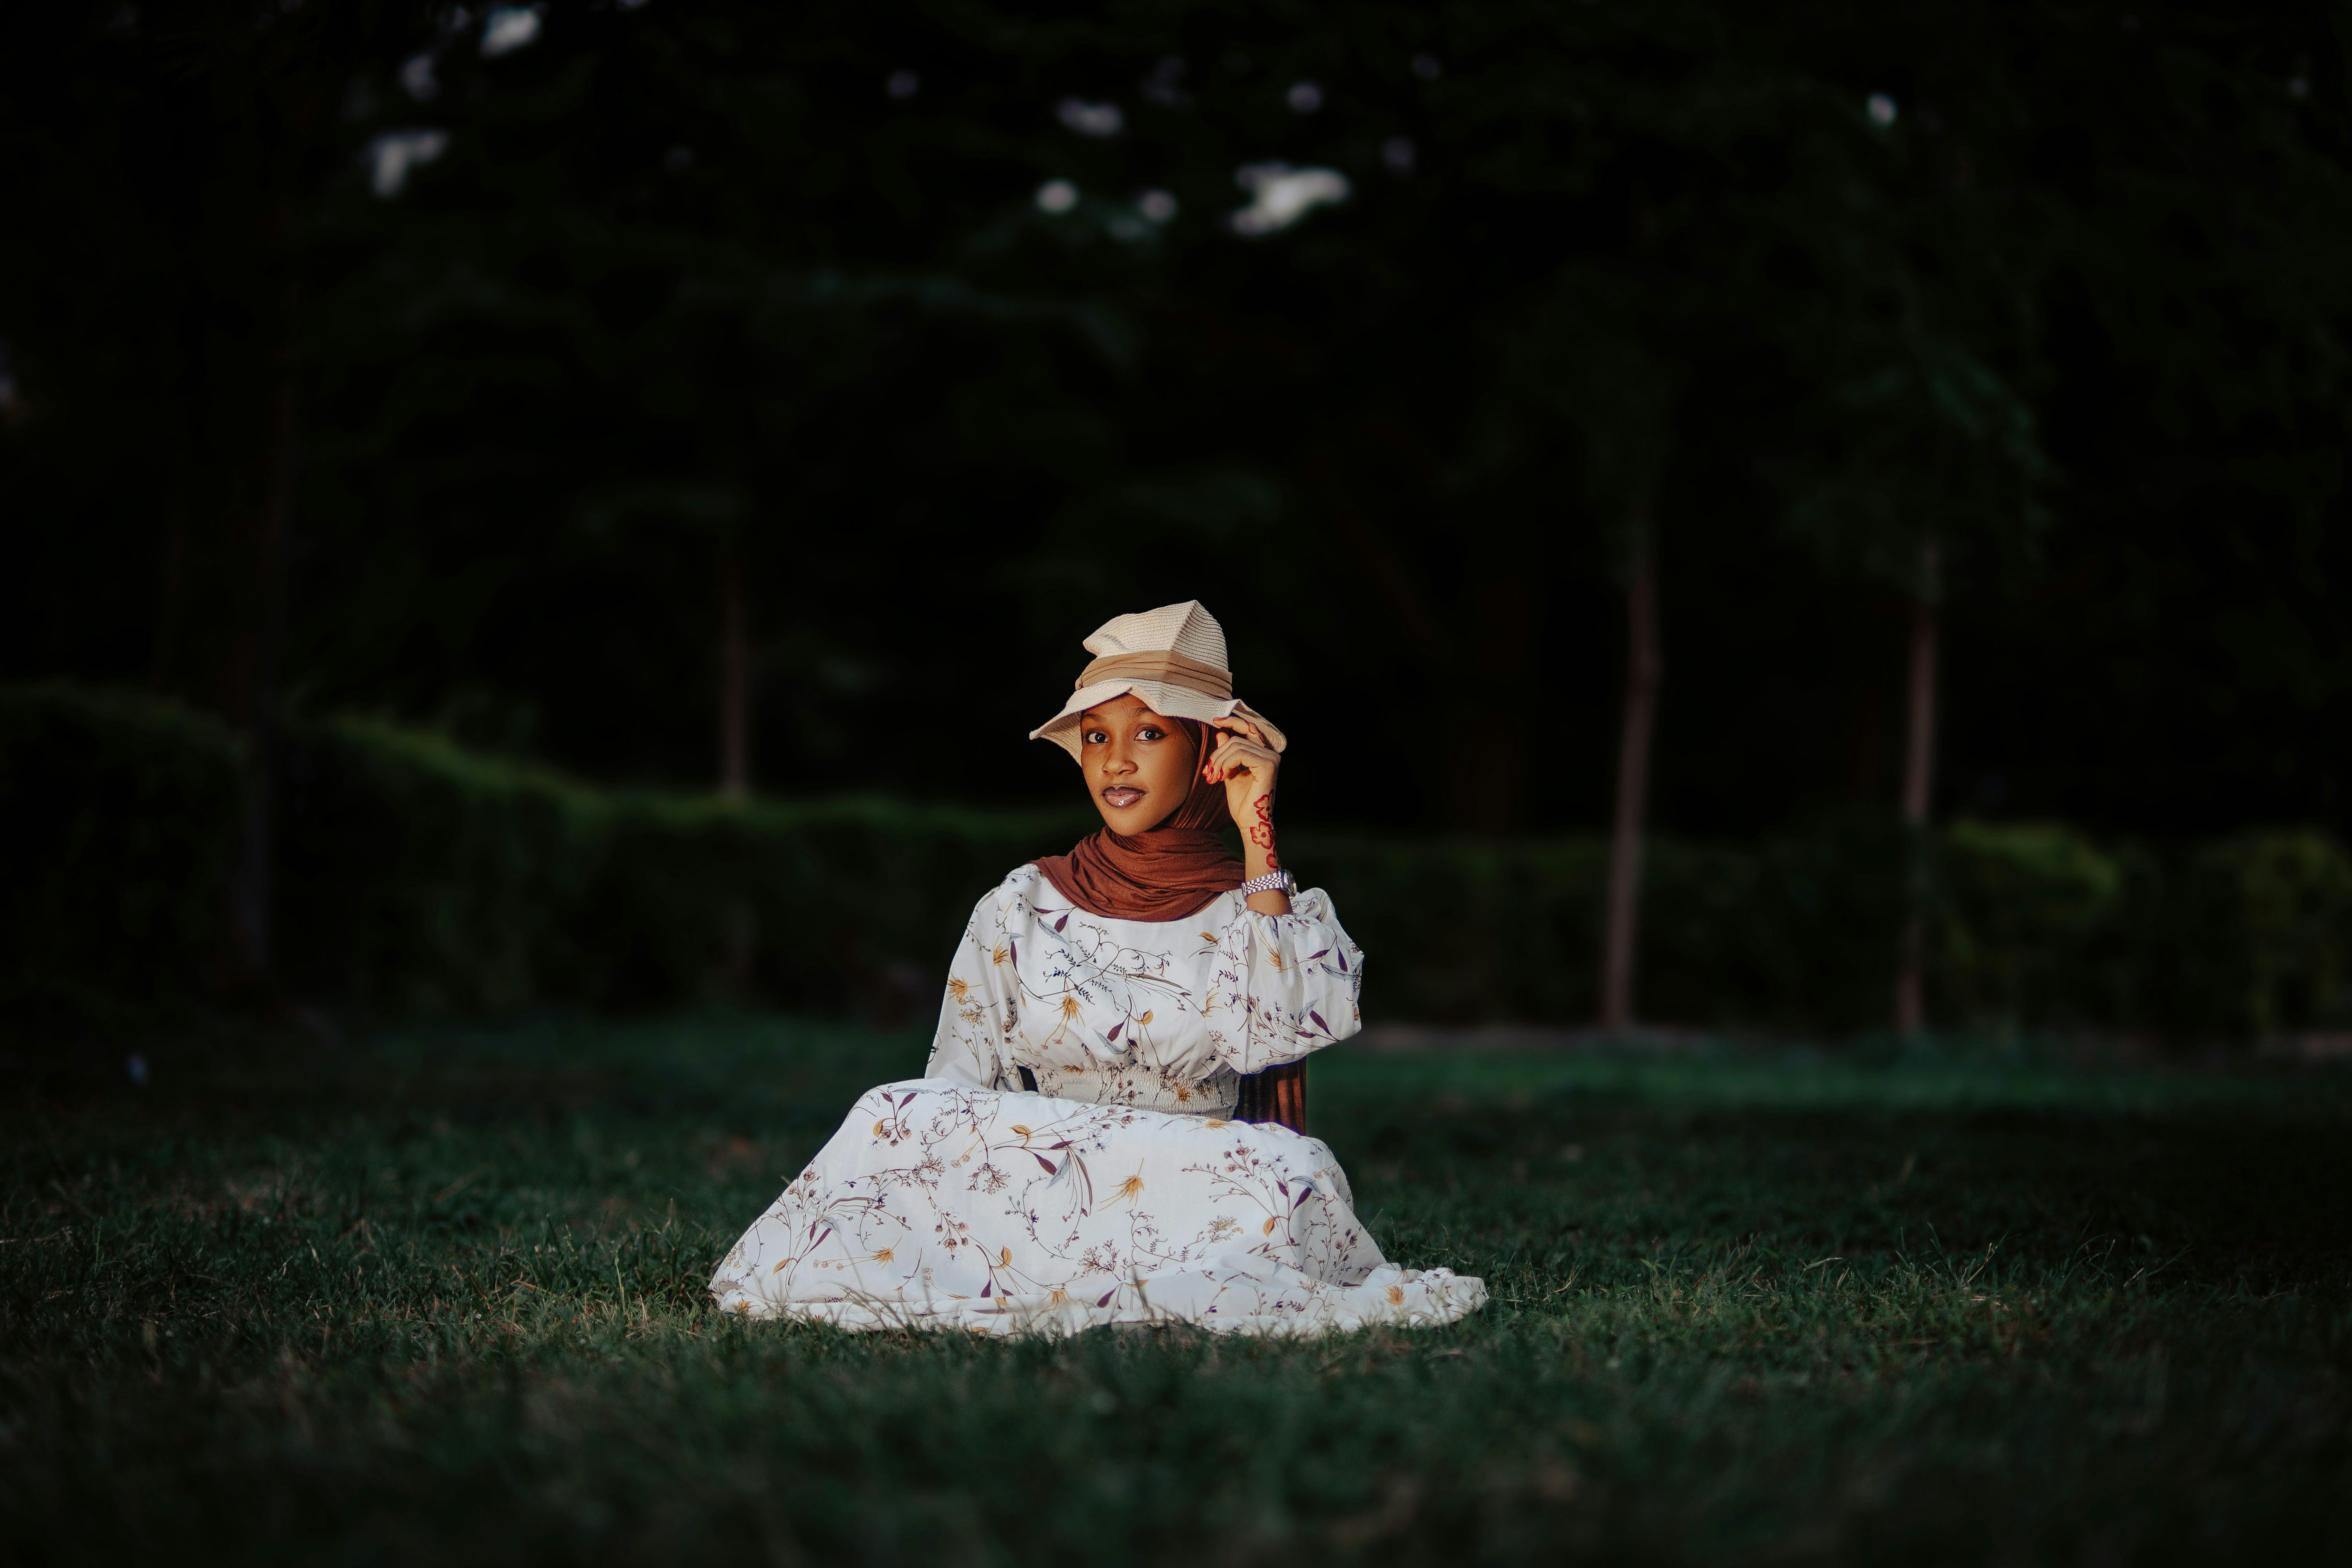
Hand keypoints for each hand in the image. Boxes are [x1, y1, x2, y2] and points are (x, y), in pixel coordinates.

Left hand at [1203, 715, 1280, 858]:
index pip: (1248, 729)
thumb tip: (1221, 733)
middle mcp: (1271, 754)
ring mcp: (1271, 759)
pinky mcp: (1268, 765)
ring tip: (1214, 777)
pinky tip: (1222, 776)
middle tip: (1210, 771)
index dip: (1232, 721)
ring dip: (1219, 761)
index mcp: (1264, 754)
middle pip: (1237, 738)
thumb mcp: (1229, 772)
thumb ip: (1227, 754)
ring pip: (1236, 745)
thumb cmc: (1242, 802)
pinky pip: (1241, 753)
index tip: (1215, 721)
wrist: (1249, 822)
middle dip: (1218, 753)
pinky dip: (1226, 763)